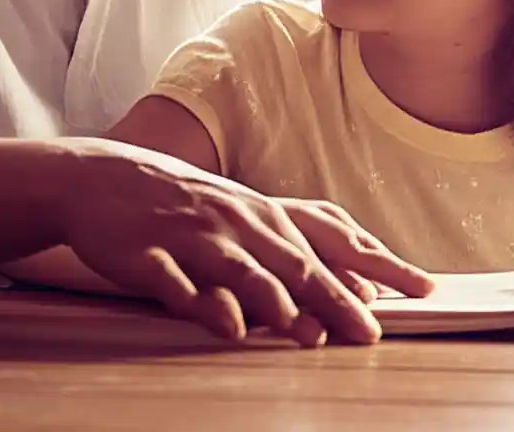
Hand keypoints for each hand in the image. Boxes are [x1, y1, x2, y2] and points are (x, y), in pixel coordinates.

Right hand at [52, 139, 434, 345]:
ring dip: (276, 304)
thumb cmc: (186, 207)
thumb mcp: (243, 222)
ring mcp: (193, 238)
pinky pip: (179, 284)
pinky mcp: (148, 255)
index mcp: (265, 218)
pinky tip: (227, 328)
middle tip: (367, 334)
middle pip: (294, 266)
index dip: (370, 277)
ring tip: (304, 333)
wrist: (102, 178)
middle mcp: (237, 225)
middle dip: (335, 301)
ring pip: (242, 273)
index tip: (412, 296)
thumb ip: (289, 255)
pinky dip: (205, 305)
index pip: (329, 252)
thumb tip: (351, 288)